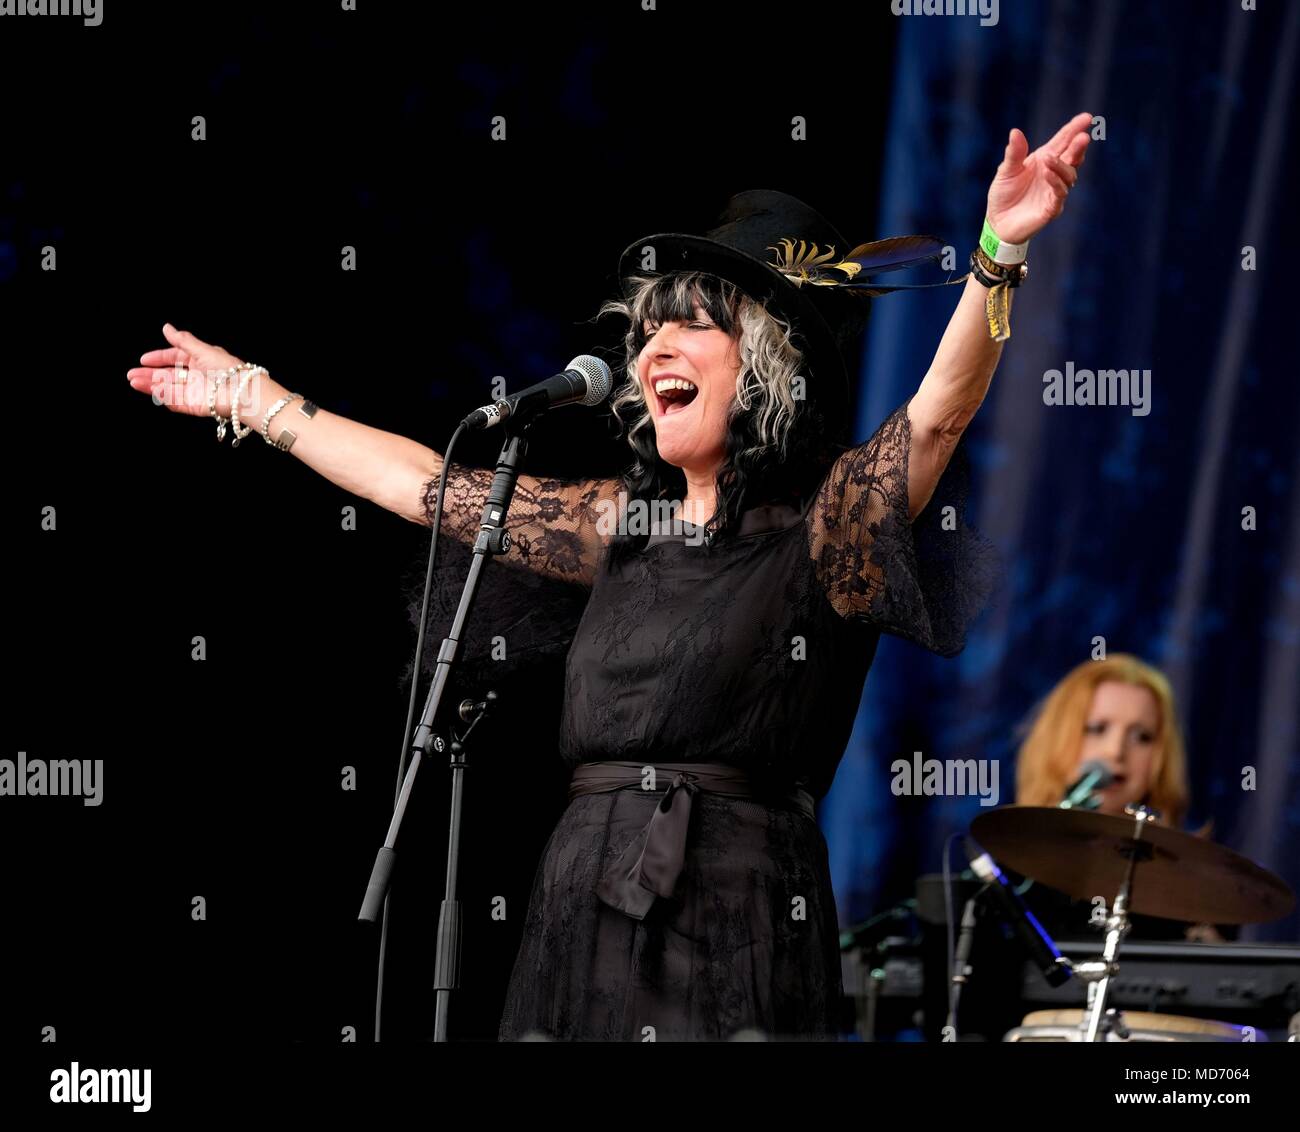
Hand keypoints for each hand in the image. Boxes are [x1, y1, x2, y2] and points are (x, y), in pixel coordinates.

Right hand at [127, 323, 249, 419]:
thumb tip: (166, 327)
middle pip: (168, 375)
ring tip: (134, 381)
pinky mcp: (196, 406)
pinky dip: (164, 397)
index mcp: (200, 360)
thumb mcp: (203, 350)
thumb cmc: (229, 370)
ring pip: (168, 389)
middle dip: (149, 374)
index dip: (159, 357)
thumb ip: (182, 341)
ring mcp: (196, 392)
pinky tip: (151, 391)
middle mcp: (197, 376)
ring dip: (150, 385)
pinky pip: (176, 402)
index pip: (175, 357)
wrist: (244, 393)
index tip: (143, 359)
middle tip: (131, 374)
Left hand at [985, 111, 1091, 245]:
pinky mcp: (1052, 207)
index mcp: (1044, 159)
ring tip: (1049, 159)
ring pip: (1069, 175)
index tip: (1087, 118)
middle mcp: (1053, 172)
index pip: (1063, 141)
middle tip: (1083, 137)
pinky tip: (1048, 174)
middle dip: (1078, 146)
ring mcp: (1054, 190)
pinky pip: (1060, 193)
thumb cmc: (1003, 195)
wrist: (997, 222)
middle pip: (1072, 157)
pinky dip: (1055, 182)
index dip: (1074, 129)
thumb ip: (1014, 153)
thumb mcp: (1006, 171)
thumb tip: (1015, 132)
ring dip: (1061, 165)